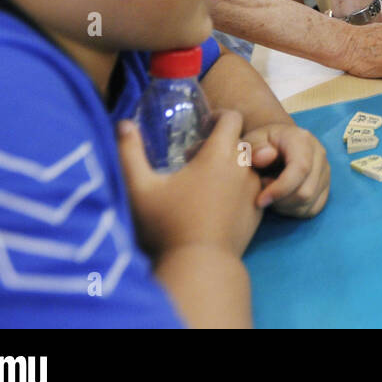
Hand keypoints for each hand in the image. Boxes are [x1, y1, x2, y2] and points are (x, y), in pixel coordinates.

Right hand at [117, 109, 262, 258]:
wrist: (200, 265)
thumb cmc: (167, 225)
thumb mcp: (140, 188)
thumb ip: (129, 153)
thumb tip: (123, 125)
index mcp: (219, 155)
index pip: (232, 118)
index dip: (219, 116)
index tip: (203, 127)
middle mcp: (243, 168)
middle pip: (240, 141)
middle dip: (222, 142)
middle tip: (196, 158)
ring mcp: (254, 191)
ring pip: (249, 166)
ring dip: (232, 166)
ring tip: (207, 181)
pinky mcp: (258, 211)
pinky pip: (254, 188)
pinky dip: (241, 187)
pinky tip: (218, 202)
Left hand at [243, 122, 330, 217]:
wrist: (275, 143)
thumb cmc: (260, 144)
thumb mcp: (250, 140)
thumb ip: (253, 147)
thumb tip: (267, 157)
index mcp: (302, 140)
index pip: (301, 169)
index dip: (281, 189)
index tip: (259, 200)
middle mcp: (319, 155)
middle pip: (306, 191)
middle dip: (280, 201)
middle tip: (261, 193)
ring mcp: (325, 172)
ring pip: (309, 203)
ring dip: (284, 207)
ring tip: (269, 193)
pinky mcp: (325, 186)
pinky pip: (312, 209)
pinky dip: (293, 211)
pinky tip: (280, 200)